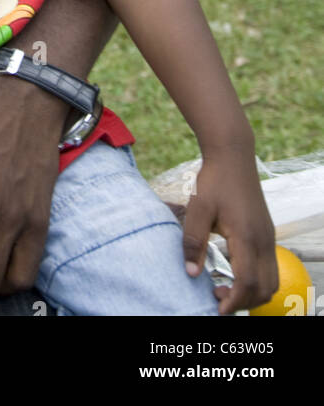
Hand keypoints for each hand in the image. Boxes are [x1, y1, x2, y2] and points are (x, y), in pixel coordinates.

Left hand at [182, 148, 278, 314]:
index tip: (217, 308)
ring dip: (252, 293)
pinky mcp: (267, 233)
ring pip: (271, 281)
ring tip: (225, 288)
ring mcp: (268, 237)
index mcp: (247, 237)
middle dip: (244, 302)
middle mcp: (263, 241)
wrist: (233, 156)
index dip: (234, 301)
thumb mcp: (198, 209)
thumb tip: (191, 273)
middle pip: (265, 288)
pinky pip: (270, 268)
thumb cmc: (213, 181)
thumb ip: (193, 241)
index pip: (248, 283)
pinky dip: (257, 281)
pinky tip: (234, 273)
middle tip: (216, 297)